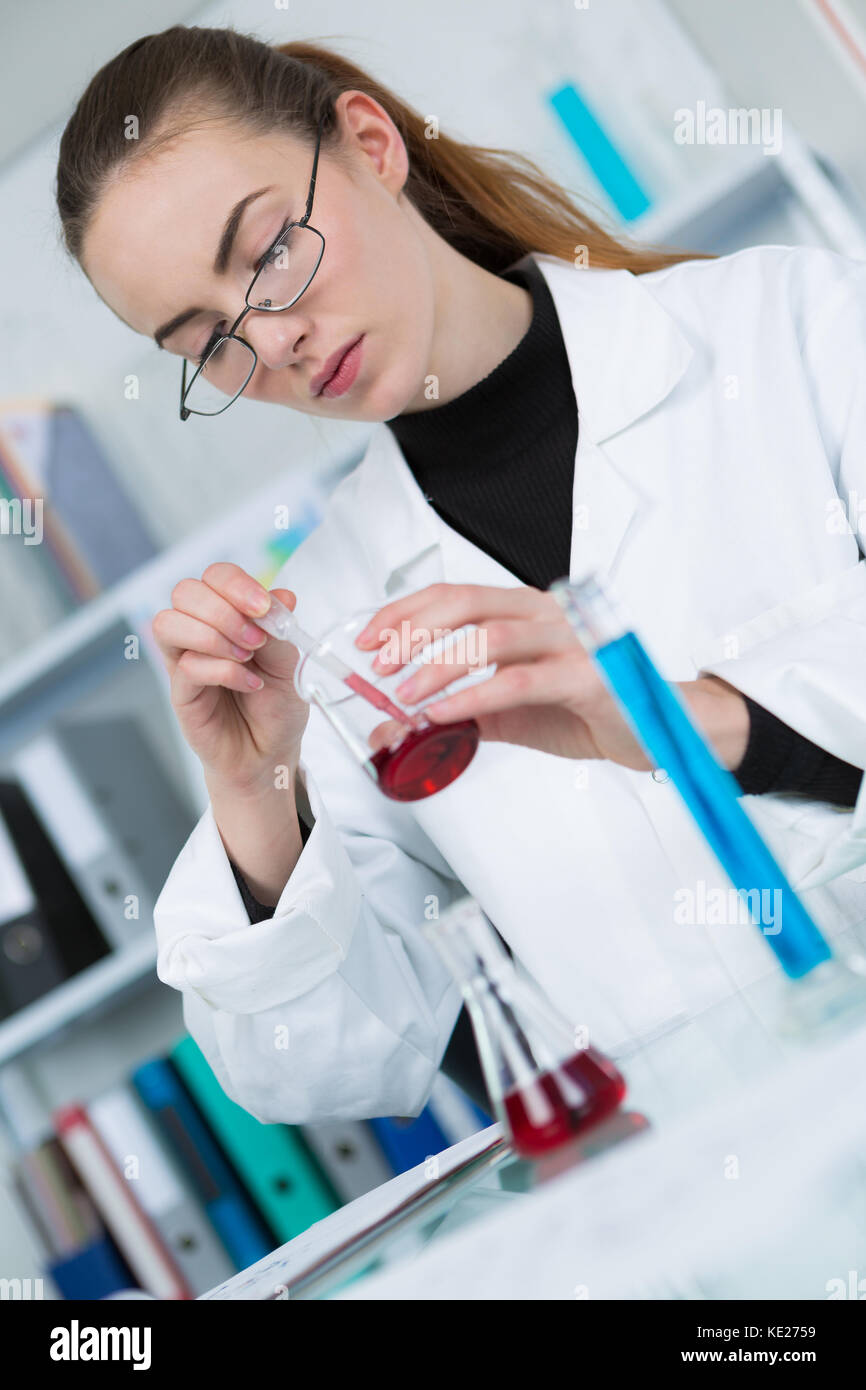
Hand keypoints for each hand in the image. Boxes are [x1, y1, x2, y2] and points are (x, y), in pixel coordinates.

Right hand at [151, 564, 309, 789]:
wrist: (271, 753)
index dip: (236, 584)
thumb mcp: (290, 662)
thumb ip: (279, 629)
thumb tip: (281, 595)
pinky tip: (248, 684)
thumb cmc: (277, 706)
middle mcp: (200, 632)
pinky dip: (223, 671)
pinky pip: (187, 667)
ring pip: (168, 623)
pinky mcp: (181, 692)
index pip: (215, 577)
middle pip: (185, 592)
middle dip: (223, 608)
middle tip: (256, 638)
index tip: (264, 607)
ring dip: (213, 635)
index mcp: (229, 615)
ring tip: (247, 657)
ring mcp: (185, 661)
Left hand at [355, 583, 750, 770]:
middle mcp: (543, 613)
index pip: (452, 596)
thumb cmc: (585, 709)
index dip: (403, 612)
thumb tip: (393, 730)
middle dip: (411, 630)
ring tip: (402, 693)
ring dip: (438, 664)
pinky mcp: (586, 676)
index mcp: (522, 610)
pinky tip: (442, 712)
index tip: (366, 639)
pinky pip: (520, 681)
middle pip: (464, 604)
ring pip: (489, 637)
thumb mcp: (508, 712)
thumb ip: (456, 714)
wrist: (657, 729)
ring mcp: (567, 640)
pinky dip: (474, 695)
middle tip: (376, 664)